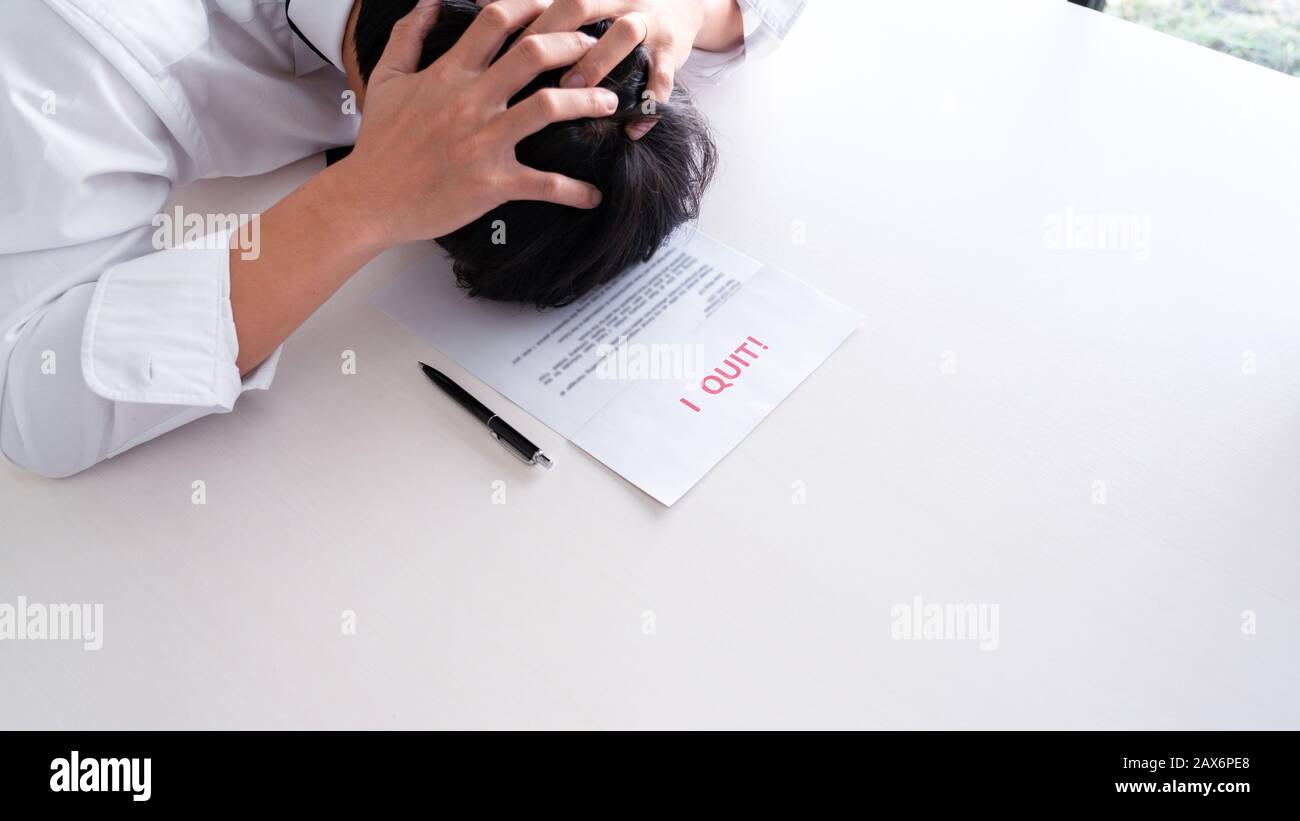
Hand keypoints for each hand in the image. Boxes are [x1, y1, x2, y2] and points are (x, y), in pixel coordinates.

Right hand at [343, 0, 619, 247]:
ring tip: (611, 103)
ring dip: (587, 101)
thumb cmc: (380, 141)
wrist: (367, 198)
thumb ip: (409, 34)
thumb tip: (428, 0)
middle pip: (534, 52)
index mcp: (450, 72)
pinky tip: (593, 195)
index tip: (561, 10)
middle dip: (575, 43)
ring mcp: (482, 141)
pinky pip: (543, 183)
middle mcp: (470, 100)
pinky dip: (574, 190)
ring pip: (548, 106)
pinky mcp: (490, 183)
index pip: (497, 20)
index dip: (535, 7)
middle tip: (600, 50)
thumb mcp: (387, 78)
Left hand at [503, 0, 742, 138]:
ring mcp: (649, 24)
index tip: (508, 45)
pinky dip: (649, 108)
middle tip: (538, 75)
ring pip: (627, 35)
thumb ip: (542, 7)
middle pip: (586, 5)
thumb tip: (480, 2)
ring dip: (601, 64)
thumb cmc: (616, 9)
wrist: (683, 5)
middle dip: (560, 37)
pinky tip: (632, 132)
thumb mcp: (585, 3)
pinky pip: (663, 81)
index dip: (532, 14)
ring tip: (580, 97)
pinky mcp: (672, 54)